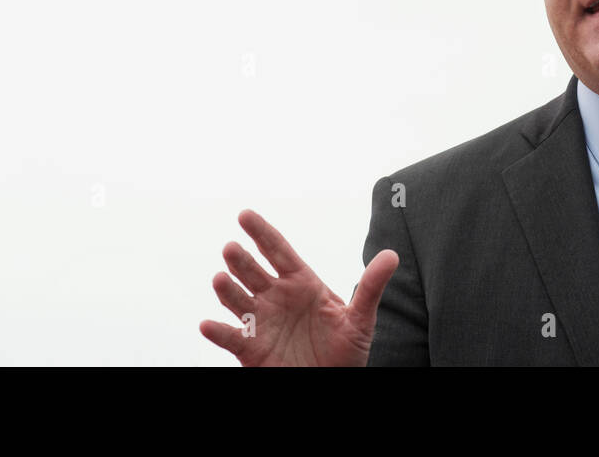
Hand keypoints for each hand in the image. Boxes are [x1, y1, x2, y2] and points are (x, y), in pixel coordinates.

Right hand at [199, 209, 399, 366]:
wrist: (331, 384)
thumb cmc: (346, 352)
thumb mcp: (361, 319)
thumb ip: (372, 287)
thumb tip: (392, 254)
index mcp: (300, 283)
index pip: (277, 250)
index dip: (261, 232)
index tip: (245, 214)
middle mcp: (276, 297)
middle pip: (253, 272)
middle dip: (241, 260)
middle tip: (231, 247)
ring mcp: (261, 322)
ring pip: (237, 300)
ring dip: (226, 290)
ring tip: (220, 279)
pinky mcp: (250, 349)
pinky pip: (230, 337)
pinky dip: (217, 331)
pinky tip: (207, 324)